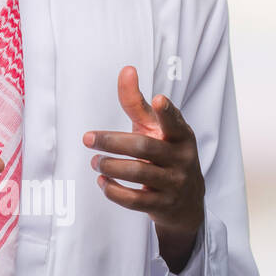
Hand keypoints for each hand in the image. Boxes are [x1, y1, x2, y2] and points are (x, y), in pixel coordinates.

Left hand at [84, 65, 204, 272]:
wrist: (187, 202)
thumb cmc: (164, 154)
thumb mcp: (154, 129)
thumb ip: (137, 103)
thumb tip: (126, 69)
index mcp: (181, 136)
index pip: (175, 122)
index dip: (167, 112)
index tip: (158, 99)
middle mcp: (181, 159)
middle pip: (143, 146)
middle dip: (112, 141)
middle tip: (88, 138)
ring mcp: (174, 183)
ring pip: (137, 172)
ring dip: (109, 165)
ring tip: (95, 161)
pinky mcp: (163, 205)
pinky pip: (134, 199)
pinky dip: (113, 190)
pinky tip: (102, 181)